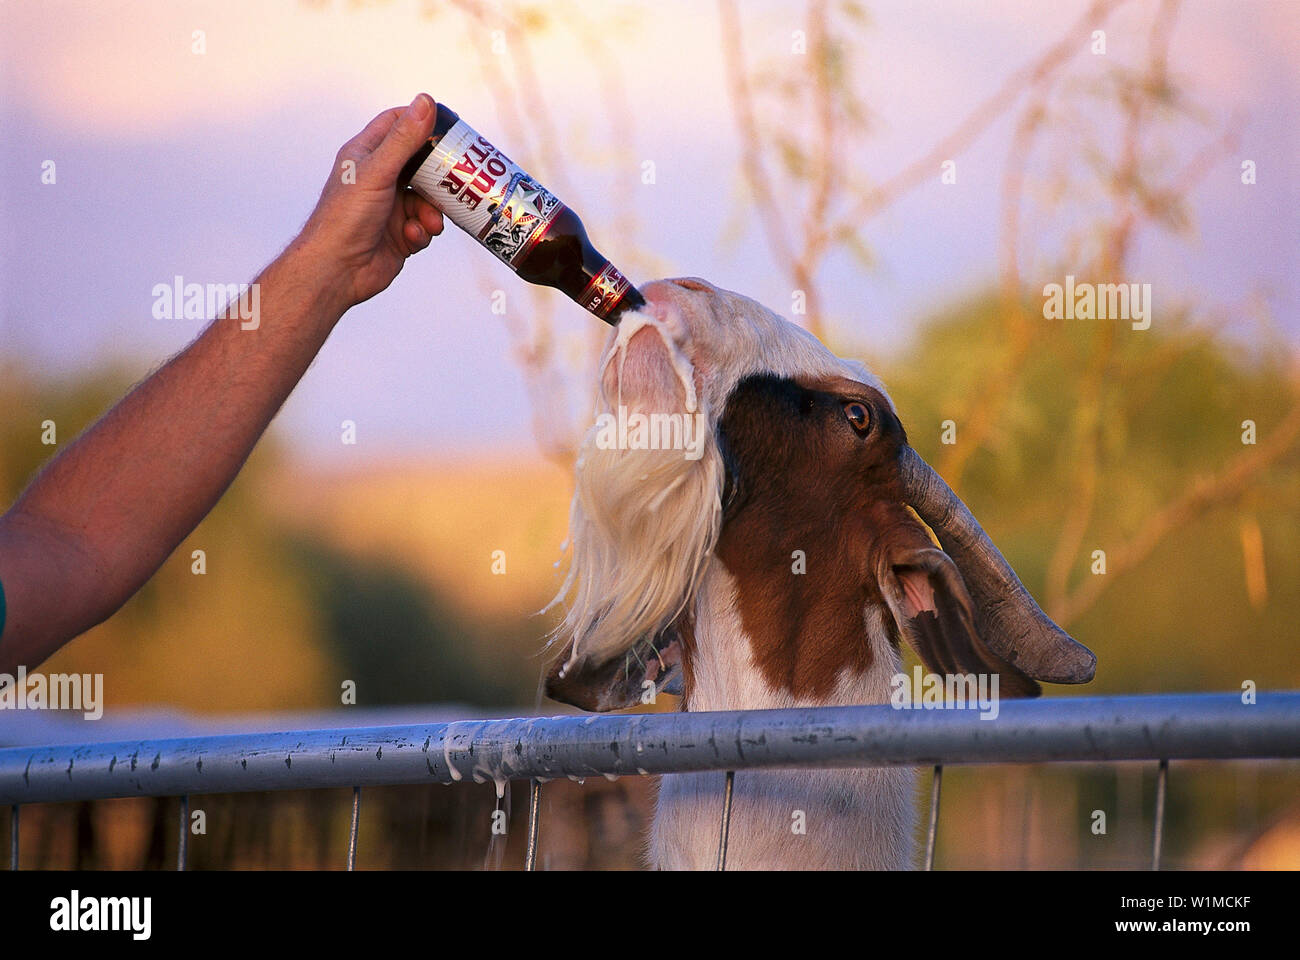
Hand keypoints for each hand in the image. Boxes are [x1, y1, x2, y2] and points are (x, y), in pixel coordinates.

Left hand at [297, 94, 446, 310]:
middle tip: (460, 176)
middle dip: (439, 174)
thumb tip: (425, 101)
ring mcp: (390, 207)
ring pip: (427, 199)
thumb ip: (404, 139)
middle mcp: (379, 178)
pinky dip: (423, 232)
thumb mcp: (378, 172)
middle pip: (420, 163)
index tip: (449, 127)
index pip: (397, 124)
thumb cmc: (345, 217)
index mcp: (366, 155)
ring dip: (432, 210)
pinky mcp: (400, 234)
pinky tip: (412, 238)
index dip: (422, 121)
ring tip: (428, 221)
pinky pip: (424, 226)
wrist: (336, 271)